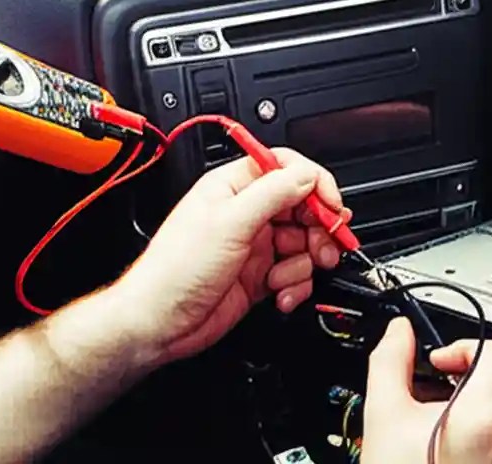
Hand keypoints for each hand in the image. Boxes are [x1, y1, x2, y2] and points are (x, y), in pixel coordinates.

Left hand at [108, 149, 343, 362]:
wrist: (160, 324)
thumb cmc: (175, 271)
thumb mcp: (229, 223)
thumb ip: (272, 194)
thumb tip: (307, 175)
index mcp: (234, 187)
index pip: (287, 168)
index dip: (315, 184)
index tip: (331, 205)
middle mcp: (247, 213)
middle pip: (303, 207)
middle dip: (319, 228)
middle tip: (324, 247)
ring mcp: (255, 246)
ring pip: (304, 243)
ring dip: (305, 263)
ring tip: (289, 277)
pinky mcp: (260, 276)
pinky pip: (295, 273)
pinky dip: (295, 285)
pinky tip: (281, 294)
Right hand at [363, 318, 491, 463]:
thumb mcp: (383, 417)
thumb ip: (390, 362)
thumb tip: (398, 334)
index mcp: (486, 415)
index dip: (468, 344)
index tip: (439, 359)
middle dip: (471, 371)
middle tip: (438, 382)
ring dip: (475, 400)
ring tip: (435, 418)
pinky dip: (481, 430)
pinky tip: (444, 445)